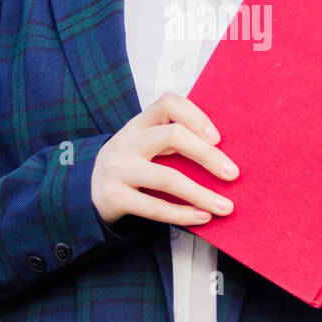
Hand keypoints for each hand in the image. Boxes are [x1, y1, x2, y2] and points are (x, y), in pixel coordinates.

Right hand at [91, 91, 238, 227]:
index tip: (218, 137)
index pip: (168, 103)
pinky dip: (183, 214)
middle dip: (208, 156)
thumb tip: (223, 157)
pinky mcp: (114, 197)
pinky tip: (203, 218)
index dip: (196, 116)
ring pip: (167, 178)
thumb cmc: (130, 167)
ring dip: (201, 194)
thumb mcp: (145, 145)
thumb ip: (173, 142)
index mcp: (139, 124)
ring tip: (226, 207)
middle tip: (233, 174)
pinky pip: (155, 207)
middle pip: (173, 136)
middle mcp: (127, 142)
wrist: (88, 193)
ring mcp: (118, 169)